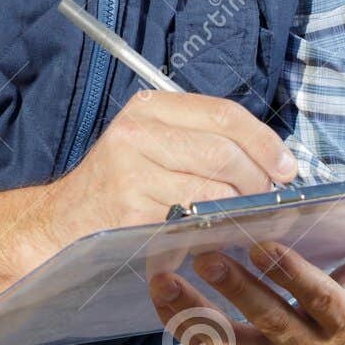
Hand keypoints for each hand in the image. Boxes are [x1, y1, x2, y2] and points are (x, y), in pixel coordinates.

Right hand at [0, 91, 293, 313]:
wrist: (59, 225)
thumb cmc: (116, 189)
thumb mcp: (150, 146)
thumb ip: (200, 141)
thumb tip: (270, 157)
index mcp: (150, 108)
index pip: (224, 114)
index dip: (264, 141)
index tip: (285, 165)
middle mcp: (139, 131)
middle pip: (225, 150)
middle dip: (259, 180)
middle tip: (271, 200)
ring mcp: (133, 170)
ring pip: (215, 187)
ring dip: (243, 209)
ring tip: (248, 220)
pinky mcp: (132, 209)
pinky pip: (195, 219)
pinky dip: (218, 230)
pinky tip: (221, 236)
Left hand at [147, 233, 344, 344]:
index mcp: (343, 318)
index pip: (317, 297)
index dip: (290, 272)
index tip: (261, 243)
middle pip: (269, 319)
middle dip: (237, 288)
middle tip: (207, 256)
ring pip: (229, 342)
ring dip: (194, 310)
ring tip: (164, 279)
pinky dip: (181, 324)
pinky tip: (160, 294)